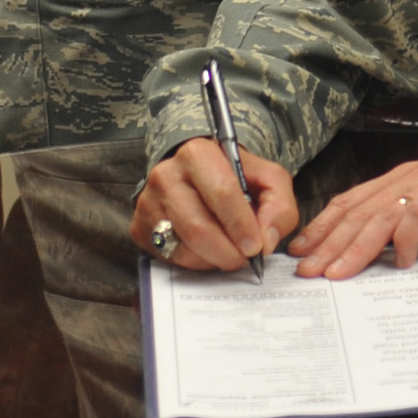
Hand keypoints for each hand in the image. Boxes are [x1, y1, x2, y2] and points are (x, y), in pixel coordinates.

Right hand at [133, 138, 299, 270]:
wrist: (197, 176)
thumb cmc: (235, 178)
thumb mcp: (267, 179)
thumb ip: (279, 205)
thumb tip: (267, 241)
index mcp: (198, 153)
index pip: (221, 192)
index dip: (241, 224)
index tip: (256, 247)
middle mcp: (166, 174)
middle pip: (198, 227)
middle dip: (228, 251)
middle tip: (245, 259)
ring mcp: (148, 202)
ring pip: (183, 248)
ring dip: (213, 260)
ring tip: (229, 253)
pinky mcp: (139, 227)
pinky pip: (169, 258)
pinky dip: (196, 263)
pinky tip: (208, 252)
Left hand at [286, 144, 417, 280]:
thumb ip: (412, 217)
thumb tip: (385, 249)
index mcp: (404, 179)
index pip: (352, 201)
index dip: (324, 226)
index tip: (303, 251)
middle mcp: (409, 178)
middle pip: (357, 212)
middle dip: (327, 243)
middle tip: (305, 272)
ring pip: (378, 218)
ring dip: (354, 248)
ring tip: (336, 274)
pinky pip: (417, 220)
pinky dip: (405, 242)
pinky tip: (402, 263)